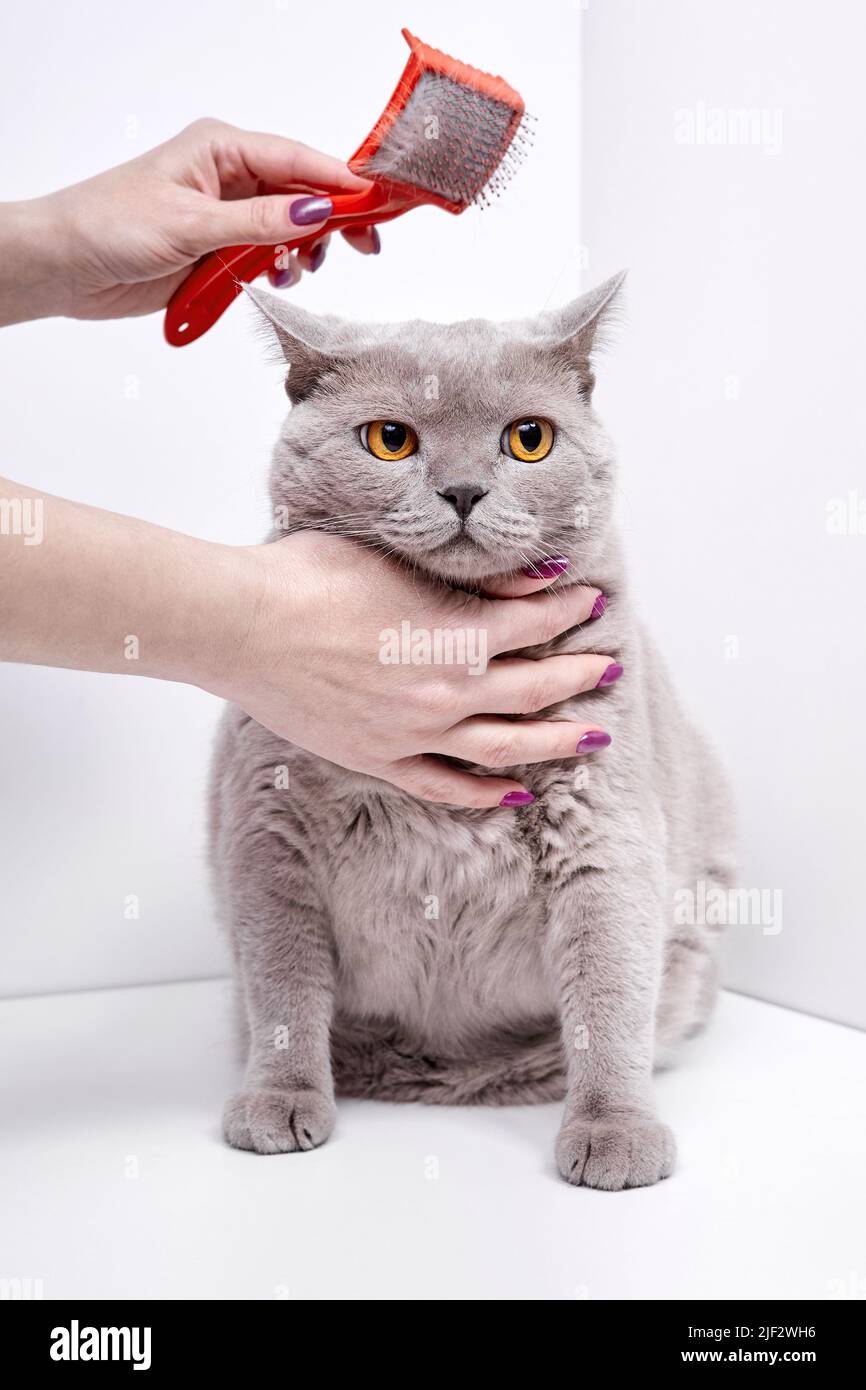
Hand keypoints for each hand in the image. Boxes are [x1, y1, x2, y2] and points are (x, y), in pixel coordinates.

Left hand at [0, 119, 379, 325]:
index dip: (340, 181)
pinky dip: (278, 268)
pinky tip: (274, 279)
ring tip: (294, 271)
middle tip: (362, 247)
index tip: (378, 203)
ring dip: (301, 251)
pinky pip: (266, 255)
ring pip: (289, 228)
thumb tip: (314, 210)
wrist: (67, 266)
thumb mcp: (192, 224)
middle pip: (301, 192)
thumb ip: (259, 222)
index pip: (296, 159)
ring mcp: (226, 214)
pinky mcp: (218, 249)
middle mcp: (228, 176)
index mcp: (221, 149)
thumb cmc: (112, 225)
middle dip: (331, 219)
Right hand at [219, 532, 614, 807]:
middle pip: (533, 690)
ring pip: (503, 747)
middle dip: (578, 678)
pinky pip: (445, 786)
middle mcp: (446, 694)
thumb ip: (476, 580)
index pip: (536, 626)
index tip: (591, 601)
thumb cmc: (310, 578)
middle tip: (607, 670)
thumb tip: (538, 580)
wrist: (241, 626)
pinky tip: (513, 792)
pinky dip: (485, 792)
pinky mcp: (379, 759)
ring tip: (592, 738)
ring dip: (555, 742)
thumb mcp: (399, 560)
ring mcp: (414, 735)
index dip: (570, 610)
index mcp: (456, 637)